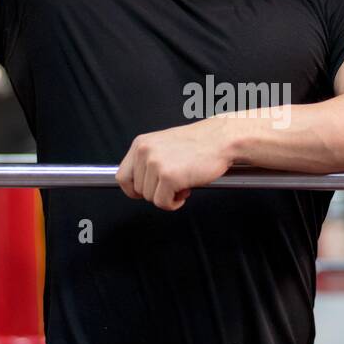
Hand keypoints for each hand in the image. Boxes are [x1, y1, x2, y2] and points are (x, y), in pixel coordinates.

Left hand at [116, 118, 234, 210]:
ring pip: (150, 198)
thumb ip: (148, 162)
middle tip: (175, 183)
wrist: (220, 140)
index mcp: (141, 144)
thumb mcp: (163, 146)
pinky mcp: (169, 177)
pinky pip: (163, 203)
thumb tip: (138, 185)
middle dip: (156, 192)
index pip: (122, 176)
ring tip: (183, 183)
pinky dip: (174, 203)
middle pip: (138, 190)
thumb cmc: (198, 144)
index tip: (144, 193)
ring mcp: (156, 165)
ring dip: (167, 196)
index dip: (133, 190)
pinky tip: (185, 190)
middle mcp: (144, 153)